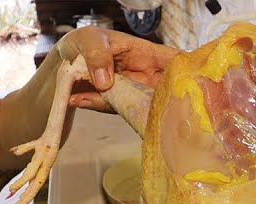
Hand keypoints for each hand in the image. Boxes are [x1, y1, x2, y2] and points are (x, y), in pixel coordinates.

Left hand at [56, 27, 180, 110]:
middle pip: (166, 92)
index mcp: (148, 55)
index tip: (191, 85)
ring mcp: (134, 93)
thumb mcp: (89, 40)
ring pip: (141, 106)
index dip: (187, 73)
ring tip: (93, 95)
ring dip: (120, 105)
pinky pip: (116, 111)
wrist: (64, 61)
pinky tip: (78, 98)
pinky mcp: (120, 106)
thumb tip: (105, 82)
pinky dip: (97, 106)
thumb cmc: (85, 43)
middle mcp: (147, 77)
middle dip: (163, 101)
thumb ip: (97, 55)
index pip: (175, 62)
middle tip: (149, 105)